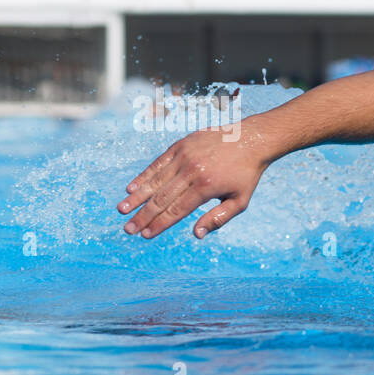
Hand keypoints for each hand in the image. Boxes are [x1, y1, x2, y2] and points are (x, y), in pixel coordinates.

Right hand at [118, 121, 270, 239]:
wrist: (251, 139)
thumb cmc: (246, 174)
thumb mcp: (240, 200)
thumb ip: (218, 218)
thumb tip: (196, 235)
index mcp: (206, 187)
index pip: (177, 210)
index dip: (160, 224)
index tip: (145, 235)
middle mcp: (192, 171)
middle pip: (162, 198)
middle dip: (143, 216)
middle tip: (128, 229)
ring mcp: (184, 157)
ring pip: (155, 181)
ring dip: (137, 197)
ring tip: (122, 210)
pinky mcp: (180, 146)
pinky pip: (158, 164)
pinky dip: (144, 176)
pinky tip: (131, 188)